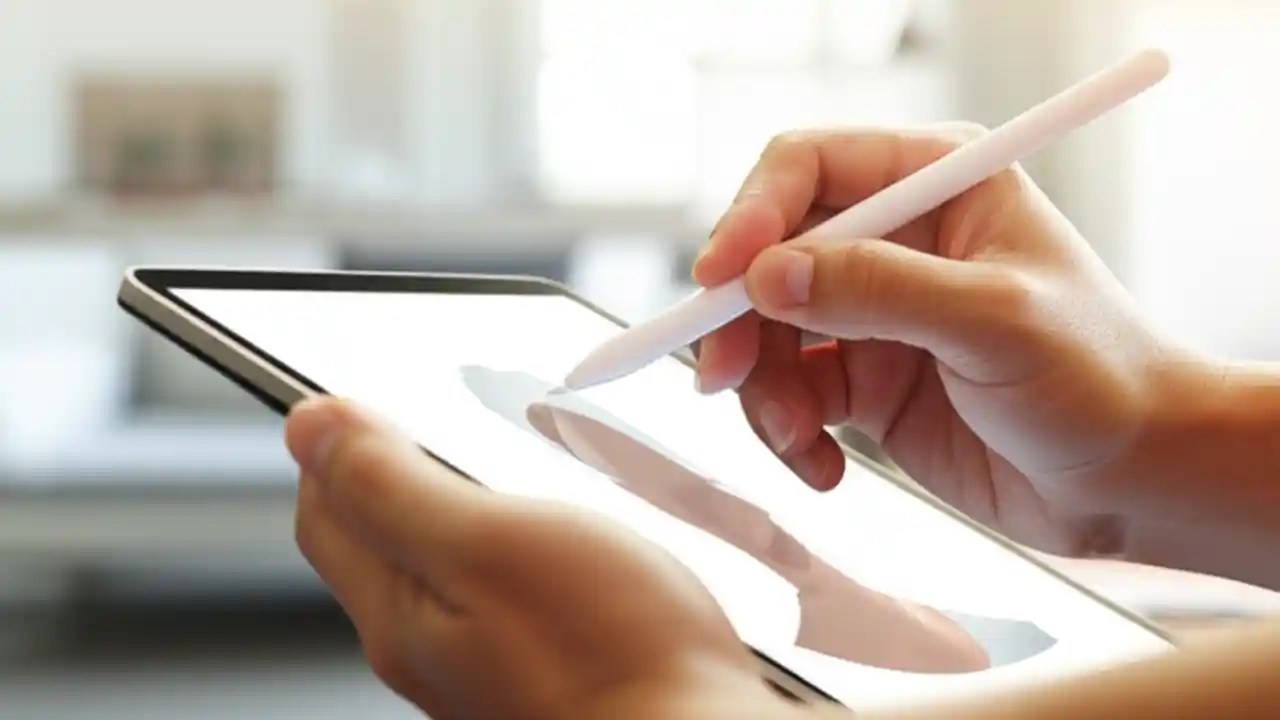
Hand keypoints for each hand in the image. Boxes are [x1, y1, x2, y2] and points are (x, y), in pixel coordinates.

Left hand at [284, 397, 799, 719]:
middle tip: (428, 420)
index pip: (327, 514)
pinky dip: (512, 550)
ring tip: (500, 464)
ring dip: (459, 508)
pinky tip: (561, 536)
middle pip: (382, 544)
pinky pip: (503, 597)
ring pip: (447, 569)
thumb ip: (393, 485)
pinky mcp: (548, 672)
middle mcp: (433, 649)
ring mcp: (489, 665)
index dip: (333, 449)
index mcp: (401, 612)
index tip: (362, 403)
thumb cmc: (610, 652)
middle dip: (393, 473)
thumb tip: (311, 428)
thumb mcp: (487, 541)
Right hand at [693, 125, 1194, 556]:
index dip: (751, 216)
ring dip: (763, 391)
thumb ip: (878, 289)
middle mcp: (894, 239)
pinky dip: (788, 433)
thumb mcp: (993, 321)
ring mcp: (874, 312)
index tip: (718, 281)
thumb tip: (766, 276)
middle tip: (723, 379)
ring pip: (766, 333)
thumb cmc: (1097, 376)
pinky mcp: (864, 379)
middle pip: (767, 256)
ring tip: (798, 441)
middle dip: (738, 320)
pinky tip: (825, 467)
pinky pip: (788, 394)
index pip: (807, 169)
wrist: (1131, 478)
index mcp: (934, 184)